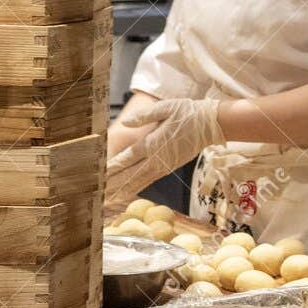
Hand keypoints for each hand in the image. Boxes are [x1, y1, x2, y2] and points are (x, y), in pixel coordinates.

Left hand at [104, 98, 223, 209]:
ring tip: (107, 199)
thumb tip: (125, 123)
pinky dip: (135, 189)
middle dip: (112, 185)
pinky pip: (147, 181)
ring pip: (138, 182)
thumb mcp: (165, 108)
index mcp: (152, 143)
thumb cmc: (188, 113)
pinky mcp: (168, 168)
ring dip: (121, 191)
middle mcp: (156, 158)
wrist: (210, 125)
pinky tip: (125, 193)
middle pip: (129, 175)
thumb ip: (143, 117)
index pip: (126, 158)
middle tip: (97, 195)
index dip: (110, 168)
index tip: (97, 175)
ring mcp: (163, 166)